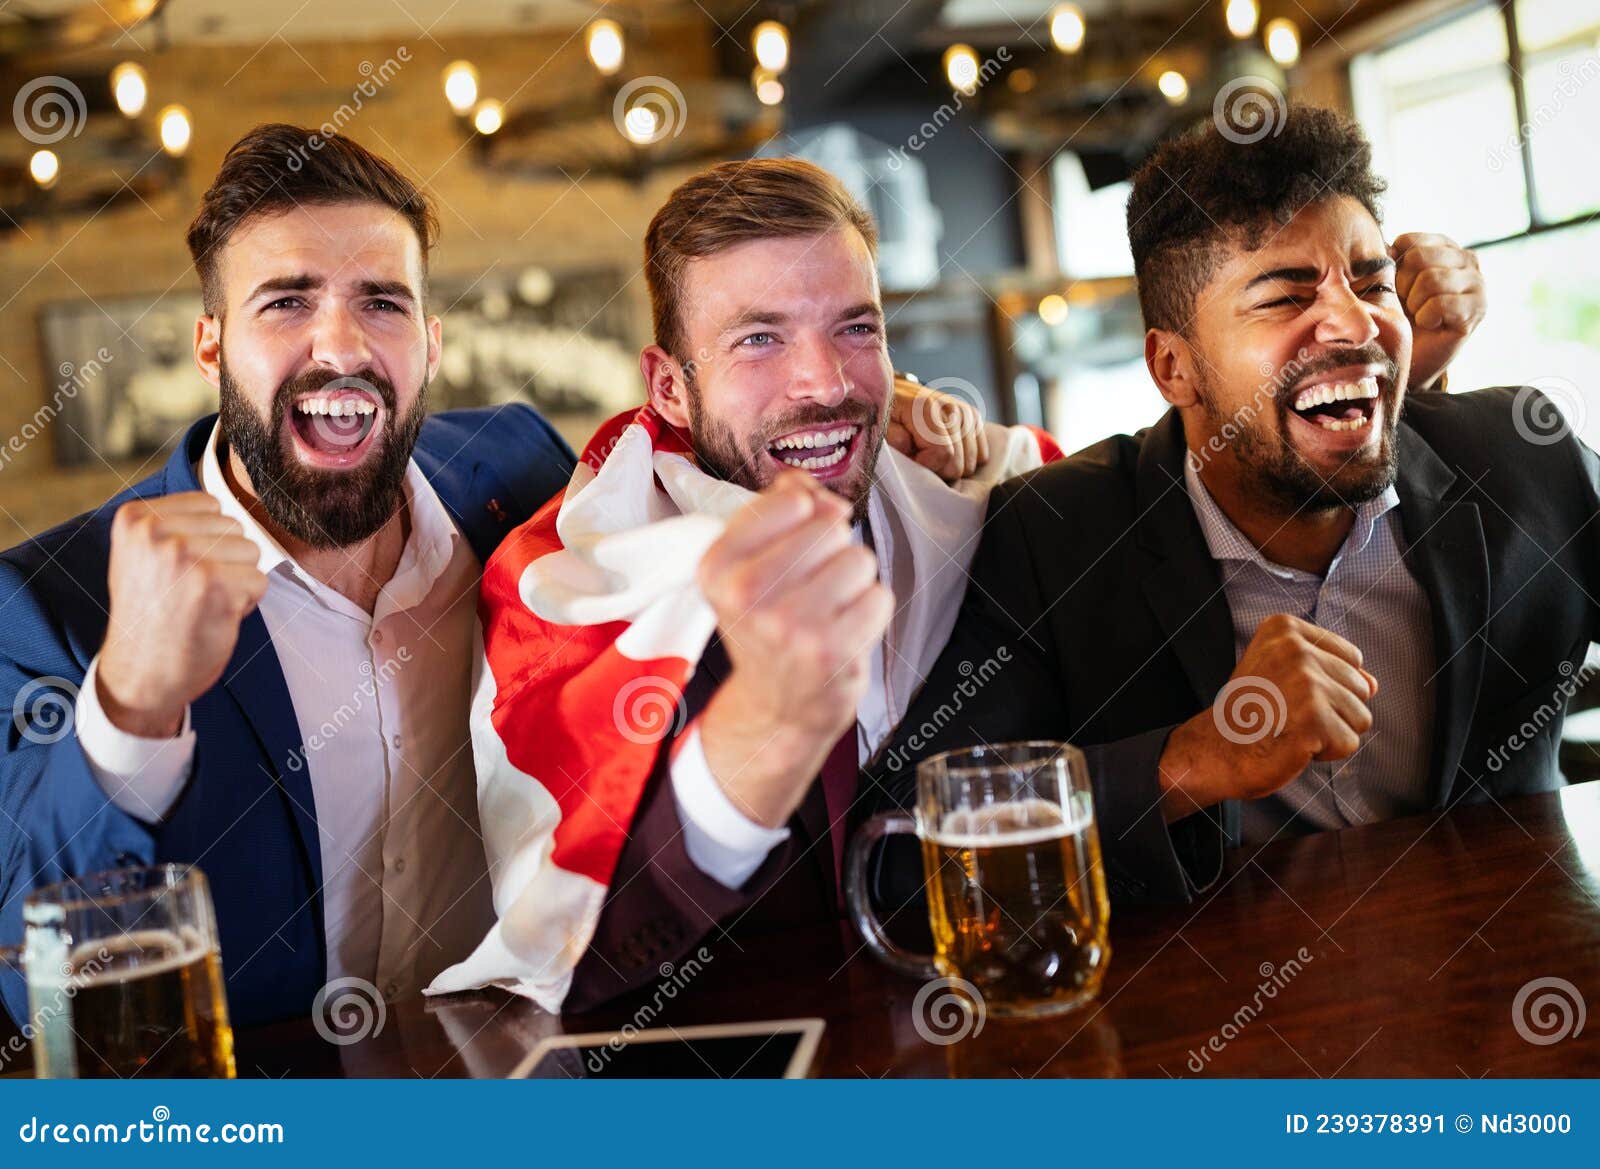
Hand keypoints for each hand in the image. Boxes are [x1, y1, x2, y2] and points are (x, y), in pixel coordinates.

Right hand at [96, 493, 267, 737]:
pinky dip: (246, 603)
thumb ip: (178, 523)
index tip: (175, 571)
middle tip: (189, 592)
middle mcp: (157, 532)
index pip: (210, 505)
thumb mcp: (145, 554)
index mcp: (136, 517)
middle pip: (234, 526)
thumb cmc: (153, 612)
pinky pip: (260, 581)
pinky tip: (213, 618)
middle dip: (224, 560)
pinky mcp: (214, 585)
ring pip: (251, 552)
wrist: (140, 673)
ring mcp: (185, 557)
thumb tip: (235, 506)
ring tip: (201, 603)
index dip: (206, 540)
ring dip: (236, 581)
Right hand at [696, 471, 893, 826]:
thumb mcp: (752, 563)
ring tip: (828, 610)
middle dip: (832, 550)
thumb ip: (781, 507)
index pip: (791, 500)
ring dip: (854, 582)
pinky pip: (879, 595)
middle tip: (811, 587)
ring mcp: (788, 625)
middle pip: (830, 526)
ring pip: (859, 558)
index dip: (807, 515)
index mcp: (717, 565)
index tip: (793, 544)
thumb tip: (813, 487)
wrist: (779, 704)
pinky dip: (870, 611)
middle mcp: (745, 594)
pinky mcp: (830, 650)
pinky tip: (843, 631)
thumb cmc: (771, 624)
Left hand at [885, 375, 988, 481]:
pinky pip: (981, 454)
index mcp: (926, 408)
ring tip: (930, 452)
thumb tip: (911, 447)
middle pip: (959, 463)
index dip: (926, 466)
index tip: (911, 458)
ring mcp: (965, 412)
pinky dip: (964, 459)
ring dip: (949, 464)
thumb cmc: (886, 413)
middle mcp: (951, 407)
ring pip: (971, 462)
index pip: (943, 454)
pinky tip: (947, 451)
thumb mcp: (880, 425)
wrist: (896, 392)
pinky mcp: (972, 417)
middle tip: (919, 456)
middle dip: (937, 468)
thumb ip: (893, 437)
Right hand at [1156, 615, 1378, 819]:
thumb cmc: (1249, 712)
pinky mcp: (1313, 719)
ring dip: (1331, 732)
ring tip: (1291, 728)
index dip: (1328, 683)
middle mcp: (1295, 649)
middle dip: (1333, 709)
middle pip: (1361, 686)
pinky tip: (1294, 745)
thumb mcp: (1283, 674)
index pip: (1352, 657)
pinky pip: (1349, 743)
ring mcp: (1305, 683)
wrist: (1214, 749)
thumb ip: (1332, 670)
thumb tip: (1374, 682)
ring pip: (1360, 716)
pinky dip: (1325, 753)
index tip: (1287, 691)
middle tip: (1287, 713)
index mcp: (1285, 628)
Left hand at [1391, 232, 1485, 389]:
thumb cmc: (1398, 315)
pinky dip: (1426, 318)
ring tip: (1419, 314)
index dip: (1393, 267)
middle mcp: (1466, 258)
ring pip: (1430, 280)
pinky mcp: (1479, 307)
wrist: (1410, 356)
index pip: (1408, 241)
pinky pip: (1440, 304)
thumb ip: (1388, 259)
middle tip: (1407, 303)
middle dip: (1402, 286)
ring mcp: (1477, 282)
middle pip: (1419, 257)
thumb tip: (1381, 244)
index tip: (1395, 286)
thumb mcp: (1388, 282)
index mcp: (1443, 245)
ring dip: (1415, 303)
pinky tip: (1430, 324)